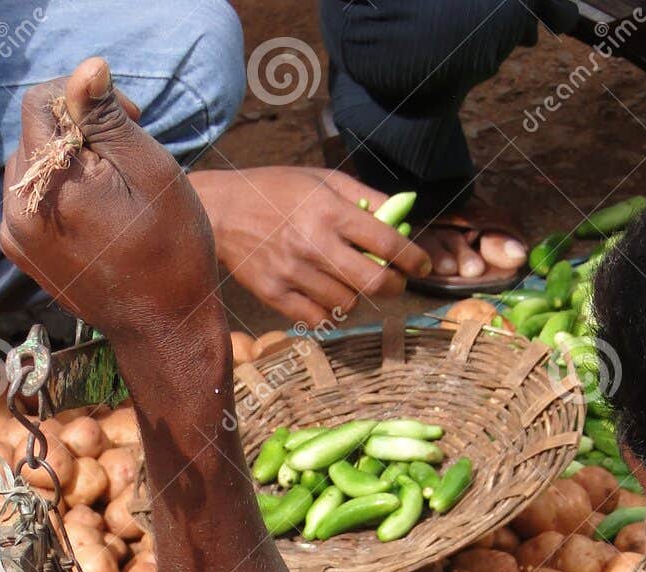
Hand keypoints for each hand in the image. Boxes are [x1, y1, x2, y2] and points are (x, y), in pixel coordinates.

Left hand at [1, 57, 220, 348]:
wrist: (163, 327)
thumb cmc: (169, 250)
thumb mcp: (147, 169)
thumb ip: (105, 117)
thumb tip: (84, 70)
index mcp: (46, 189)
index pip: (40, 102)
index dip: (86, 99)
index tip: (129, 120)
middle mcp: (16, 213)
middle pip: (34, 132)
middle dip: (78, 131)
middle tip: (127, 160)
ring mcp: (15, 237)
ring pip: (32, 163)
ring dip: (70, 160)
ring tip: (114, 191)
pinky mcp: (22, 252)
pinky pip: (32, 197)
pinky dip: (62, 190)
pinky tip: (97, 213)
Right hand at [190, 166, 431, 326]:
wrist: (222, 210)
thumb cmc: (277, 190)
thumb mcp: (322, 179)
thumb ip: (363, 197)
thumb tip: (401, 216)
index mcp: (330, 211)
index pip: (387, 242)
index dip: (414, 259)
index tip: (424, 267)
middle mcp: (314, 244)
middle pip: (372, 281)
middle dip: (394, 286)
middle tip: (396, 282)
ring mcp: (293, 273)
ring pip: (347, 304)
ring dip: (358, 298)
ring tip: (353, 284)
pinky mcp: (275, 294)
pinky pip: (317, 319)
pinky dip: (330, 313)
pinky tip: (329, 298)